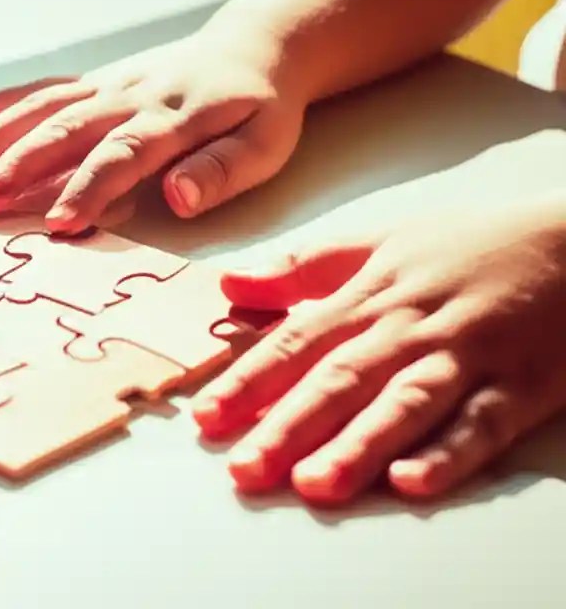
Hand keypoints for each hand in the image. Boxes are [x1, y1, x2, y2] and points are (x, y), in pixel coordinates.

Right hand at [0, 28, 301, 233]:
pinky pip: (39, 90)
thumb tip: (178, 198)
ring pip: (39, 111)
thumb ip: (221, 172)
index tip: (56, 225)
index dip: (88, 191)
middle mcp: (128, 98)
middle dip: (15, 170)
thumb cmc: (260, 110)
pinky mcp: (93, 82)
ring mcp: (105, 86)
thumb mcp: (264, 145)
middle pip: (63, 133)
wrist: (254, 47)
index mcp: (171, 119)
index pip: (122, 157)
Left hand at [193, 195, 565, 503]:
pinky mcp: (521, 384)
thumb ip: (305, 268)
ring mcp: (466, 355)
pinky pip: (480, 425)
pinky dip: (447, 453)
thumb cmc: (471, 245)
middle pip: (341, 379)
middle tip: (244, 469)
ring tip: (314, 484)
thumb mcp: (383, 242)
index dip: (250, 379)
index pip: (298, 341)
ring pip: (405, 404)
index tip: (206, 416)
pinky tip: (412, 482)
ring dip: (358, 445)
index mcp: (373, 295)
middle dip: (288, 425)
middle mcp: (410, 326)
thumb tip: (229, 284)